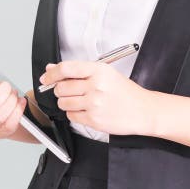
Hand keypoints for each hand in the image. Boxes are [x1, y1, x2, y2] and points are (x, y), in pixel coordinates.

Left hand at [39, 60, 154, 135]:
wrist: (143, 110)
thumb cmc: (125, 92)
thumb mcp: (105, 73)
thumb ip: (78, 71)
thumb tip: (52, 69)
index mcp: (98, 70)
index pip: (66, 68)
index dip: (51, 73)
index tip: (46, 78)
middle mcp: (95, 85)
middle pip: (61, 87)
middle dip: (60, 90)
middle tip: (68, 91)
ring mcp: (94, 103)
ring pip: (63, 102)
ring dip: (65, 102)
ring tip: (79, 101)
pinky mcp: (94, 119)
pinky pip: (71, 116)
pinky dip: (73, 113)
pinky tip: (85, 110)